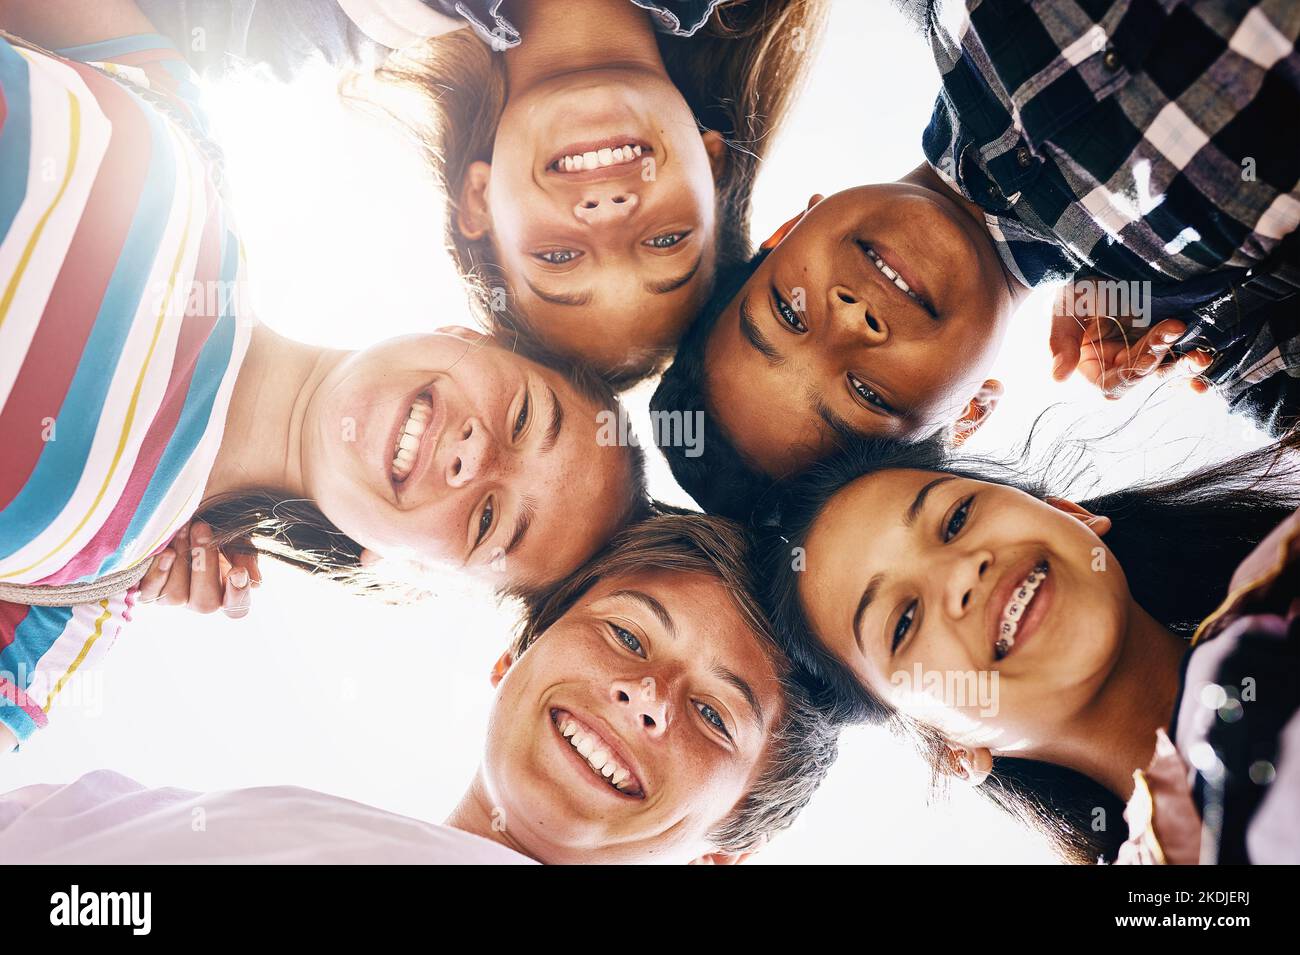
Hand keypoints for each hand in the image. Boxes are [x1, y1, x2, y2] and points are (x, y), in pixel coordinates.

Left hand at [137, 521, 260, 618]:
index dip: (238, 595)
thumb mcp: (236, 536)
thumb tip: (256, 582)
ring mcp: (175, 598)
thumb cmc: (215, 524)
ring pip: (177, 596)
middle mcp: (201, 599)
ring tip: (184, 529)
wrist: (183, 512)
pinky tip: (166, 552)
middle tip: (203, 529)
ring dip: (181, 561)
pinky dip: (159, 572)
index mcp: (227, 591)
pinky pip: (151, 592)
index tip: (237, 571)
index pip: (236, 609)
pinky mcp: (150, 591)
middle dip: (204, 566)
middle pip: (206, 604)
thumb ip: (246, 557)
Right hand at [1049, 281, 1212, 398]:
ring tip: (1201, 355)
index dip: (1130, 374)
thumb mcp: (1063, 310)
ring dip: (1185, 365)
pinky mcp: (1167, 340)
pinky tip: (1207, 364)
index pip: (1114, 383)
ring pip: (1168, 368)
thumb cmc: (1075, 288)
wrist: (1097, 262)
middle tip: (1172, 328)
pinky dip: (1195, 366)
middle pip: (1146, 374)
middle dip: (1160, 355)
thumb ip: (1060, 342)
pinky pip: (1183, 357)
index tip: (1144, 358)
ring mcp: (1147, 353)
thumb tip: (1058, 378)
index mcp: (1095, 366)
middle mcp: (1123, 365)